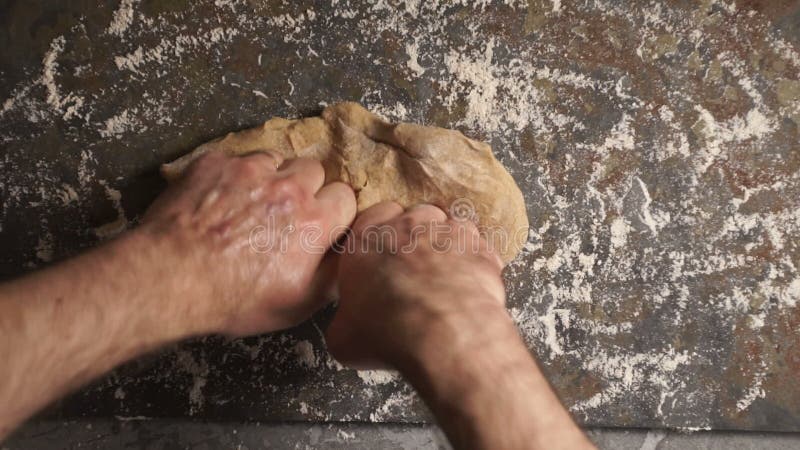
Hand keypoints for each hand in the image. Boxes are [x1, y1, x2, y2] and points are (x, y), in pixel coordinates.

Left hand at [140, 151, 355, 335]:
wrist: (172, 277)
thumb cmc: (235, 298)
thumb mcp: (298, 304)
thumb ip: (333, 274)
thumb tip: (347, 255)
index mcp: (315, 221)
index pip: (345, 195)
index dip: (332, 211)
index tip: (318, 223)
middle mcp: (288, 188)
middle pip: (314, 170)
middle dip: (305, 188)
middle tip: (284, 213)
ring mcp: (251, 170)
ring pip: (276, 160)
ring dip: (271, 178)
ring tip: (251, 205)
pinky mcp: (217, 163)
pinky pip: (237, 159)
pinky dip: (234, 176)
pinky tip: (221, 201)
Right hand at [325, 201, 511, 368]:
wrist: (441, 332)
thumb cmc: (388, 331)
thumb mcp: (343, 337)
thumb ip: (344, 322)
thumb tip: (346, 331)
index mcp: (365, 241)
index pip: (374, 216)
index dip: (382, 236)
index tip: (384, 257)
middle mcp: (406, 228)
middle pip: (413, 218)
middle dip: (416, 238)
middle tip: (415, 270)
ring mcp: (447, 233)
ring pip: (449, 227)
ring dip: (448, 246)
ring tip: (446, 277)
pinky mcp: (479, 248)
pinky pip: (478, 248)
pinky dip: (476, 263)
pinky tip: (471, 286)